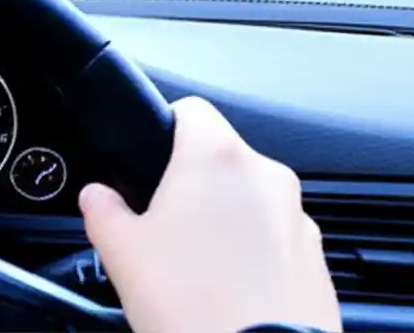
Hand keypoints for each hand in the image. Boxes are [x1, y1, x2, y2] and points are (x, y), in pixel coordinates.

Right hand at [79, 97, 339, 332]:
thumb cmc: (191, 304)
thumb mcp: (121, 251)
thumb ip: (102, 209)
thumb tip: (97, 197)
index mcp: (215, 157)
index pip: (189, 109)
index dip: (163, 129)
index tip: (147, 162)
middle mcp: (265, 176)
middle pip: (219, 160)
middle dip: (190, 186)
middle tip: (160, 229)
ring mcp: (298, 218)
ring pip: (249, 202)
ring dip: (224, 221)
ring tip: (194, 270)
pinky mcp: (316, 259)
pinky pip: (275, 241)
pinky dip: (252, 255)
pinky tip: (226, 291)